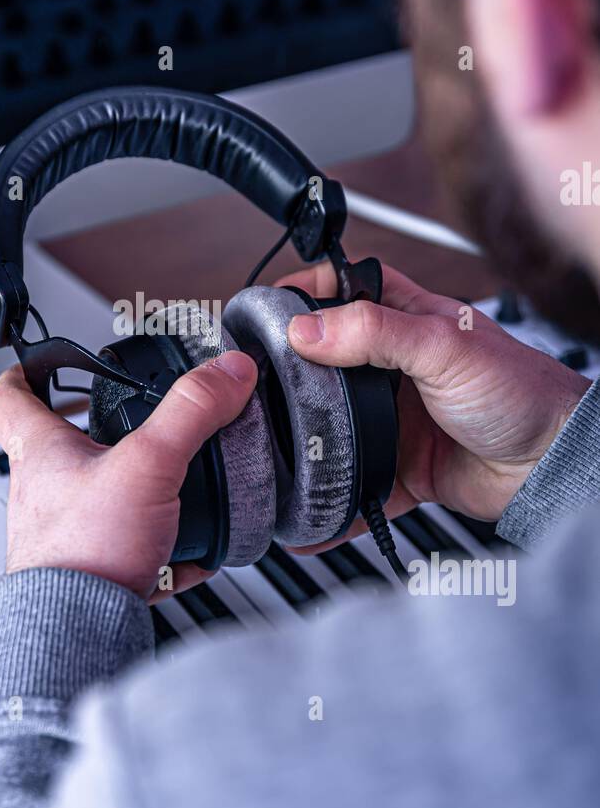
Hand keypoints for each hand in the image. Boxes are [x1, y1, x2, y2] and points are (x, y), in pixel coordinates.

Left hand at [0, 352, 257, 599]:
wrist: (80, 632)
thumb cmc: (85, 552)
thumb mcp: (148, 463)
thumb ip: (191, 412)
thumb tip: (226, 371)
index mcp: (42, 454)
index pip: (9, 400)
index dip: (22, 374)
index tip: (38, 364)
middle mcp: (44, 495)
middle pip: (66, 451)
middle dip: (106, 435)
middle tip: (139, 423)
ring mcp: (67, 537)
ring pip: (102, 503)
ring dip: (140, 495)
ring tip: (180, 490)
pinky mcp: (93, 575)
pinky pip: (129, 553)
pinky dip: (162, 550)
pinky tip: (192, 553)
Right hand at [278, 262, 589, 546]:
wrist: (553, 464)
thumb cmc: (522, 390)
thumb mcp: (444, 346)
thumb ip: (374, 333)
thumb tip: (307, 329)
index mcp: (407, 320)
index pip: (342, 290)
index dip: (303, 292)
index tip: (264, 308)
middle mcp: (394, 368)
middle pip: (324, 363)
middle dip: (288, 374)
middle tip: (253, 384)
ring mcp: (395, 419)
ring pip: (334, 428)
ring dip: (307, 441)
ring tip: (269, 448)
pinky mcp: (401, 468)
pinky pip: (357, 487)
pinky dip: (333, 506)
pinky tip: (308, 517)